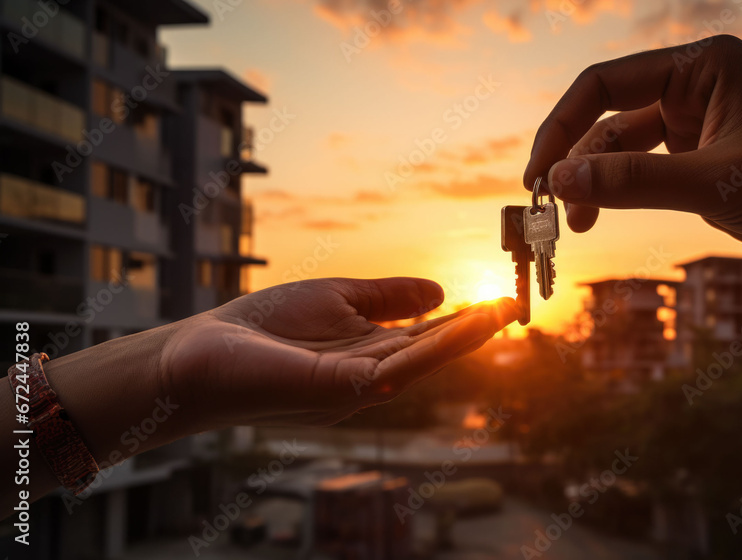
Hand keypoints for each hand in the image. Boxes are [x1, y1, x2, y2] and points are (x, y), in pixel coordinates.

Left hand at [161, 277, 517, 429]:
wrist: (202, 353)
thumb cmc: (262, 328)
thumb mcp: (337, 299)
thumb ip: (386, 297)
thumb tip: (439, 291)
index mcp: (369, 355)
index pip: (425, 338)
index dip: (462, 320)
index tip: (495, 300)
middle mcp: (370, 377)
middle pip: (432, 354)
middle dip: (473, 332)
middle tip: (511, 305)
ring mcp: (356, 388)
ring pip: (421, 364)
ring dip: (462, 339)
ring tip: (497, 311)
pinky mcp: (339, 390)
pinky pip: (395, 369)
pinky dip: (431, 347)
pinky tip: (458, 324)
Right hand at [523, 34, 741, 250]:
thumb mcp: (716, 183)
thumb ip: (635, 182)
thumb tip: (559, 183)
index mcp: (701, 65)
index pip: (605, 83)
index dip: (561, 127)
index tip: (538, 174)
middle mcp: (693, 84)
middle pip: (608, 117)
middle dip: (576, 162)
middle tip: (549, 209)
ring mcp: (696, 119)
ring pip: (622, 147)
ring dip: (595, 183)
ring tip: (574, 226)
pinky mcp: (700, 154)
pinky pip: (645, 169)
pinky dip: (621, 192)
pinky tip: (601, 217)